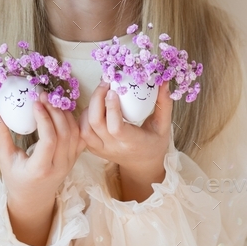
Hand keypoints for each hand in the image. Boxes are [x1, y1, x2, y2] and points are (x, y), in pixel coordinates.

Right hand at [0, 91, 85, 245]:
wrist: (34, 199)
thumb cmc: (16, 179)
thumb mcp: (5, 160)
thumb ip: (0, 135)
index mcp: (40, 169)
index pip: (49, 140)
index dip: (45, 119)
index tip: (35, 103)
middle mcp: (59, 166)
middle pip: (64, 133)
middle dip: (55, 111)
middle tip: (44, 96)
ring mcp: (70, 163)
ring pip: (74, 133)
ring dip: (64, 114)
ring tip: (51, 101)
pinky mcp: (75, 158)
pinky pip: (80, 136)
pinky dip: (74, 121)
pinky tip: (62, 110)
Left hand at [79, 81, 172, 201]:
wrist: (143, 165)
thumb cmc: (154, 143)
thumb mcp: (164, 125)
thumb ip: (164, 104)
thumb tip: (163, 80)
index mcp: (133, 143)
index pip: (116, 128)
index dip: (112, 108)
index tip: (113, 90)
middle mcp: (114, 148)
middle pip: (96, 124)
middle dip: (97, 99)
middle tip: (105, 83)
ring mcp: (101, 150)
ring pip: (85, 127)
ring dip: (89, 107)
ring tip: (101, 93)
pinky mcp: (93, 149)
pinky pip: (82, 131)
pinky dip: (85, 115)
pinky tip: (95, 105)